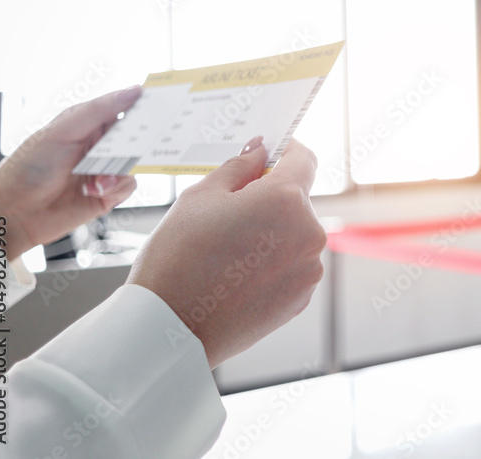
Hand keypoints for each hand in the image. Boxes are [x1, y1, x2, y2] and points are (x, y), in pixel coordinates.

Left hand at [0, 86, 142, 258]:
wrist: (14, 214)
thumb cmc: (28, 168)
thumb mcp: (63, 131)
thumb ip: (99, 110)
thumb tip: (133, 91)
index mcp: (86, 124)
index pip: (121, 108)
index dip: (140, 106)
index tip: (161, 104)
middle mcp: (97, 145)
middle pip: (134, 136)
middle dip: (137, 141)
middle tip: (133, 145)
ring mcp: (103, 169)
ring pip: (134, 162)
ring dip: (119, 170)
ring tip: (96, 179)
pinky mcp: (108, 193)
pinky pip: (129, 185)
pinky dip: (116, 187)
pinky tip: (94, 191)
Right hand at [126, 136, 325, 367]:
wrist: (171, 328)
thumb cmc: (178, 259)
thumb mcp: (200, 197)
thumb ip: (240, 167)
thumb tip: (261, 150)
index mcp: (285, 200)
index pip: (303, 159)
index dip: (287, 151)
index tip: (272, 152)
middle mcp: (309, 232)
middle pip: (296, 200)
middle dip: (269, 199)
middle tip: (228, 214)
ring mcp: (309, 268)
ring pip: (294, 234)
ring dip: (272, 233)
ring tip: (228, 252)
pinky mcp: (302, 297)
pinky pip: (292, 265)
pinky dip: (272, 264)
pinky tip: (237, 276)